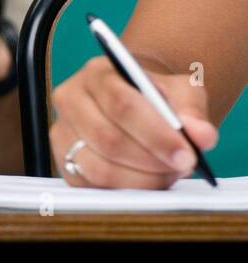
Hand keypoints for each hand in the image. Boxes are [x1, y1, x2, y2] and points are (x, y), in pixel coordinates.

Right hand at [50, 56, 217, 188]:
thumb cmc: (156, 96)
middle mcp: (70, 99)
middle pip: (107, 139)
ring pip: (98, 167)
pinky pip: (92, 185)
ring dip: (140, 179)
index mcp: (97, 73)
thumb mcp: (181, 92)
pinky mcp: (62, 160)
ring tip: (166, 174)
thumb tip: (200, 135)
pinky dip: (125, 189)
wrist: (135, 102)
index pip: (121, 105)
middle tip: (180, 168)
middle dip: (150, 161)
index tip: (187, 155)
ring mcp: (61, 131)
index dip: (156, 134)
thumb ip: (193, 111)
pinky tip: (146, 180)